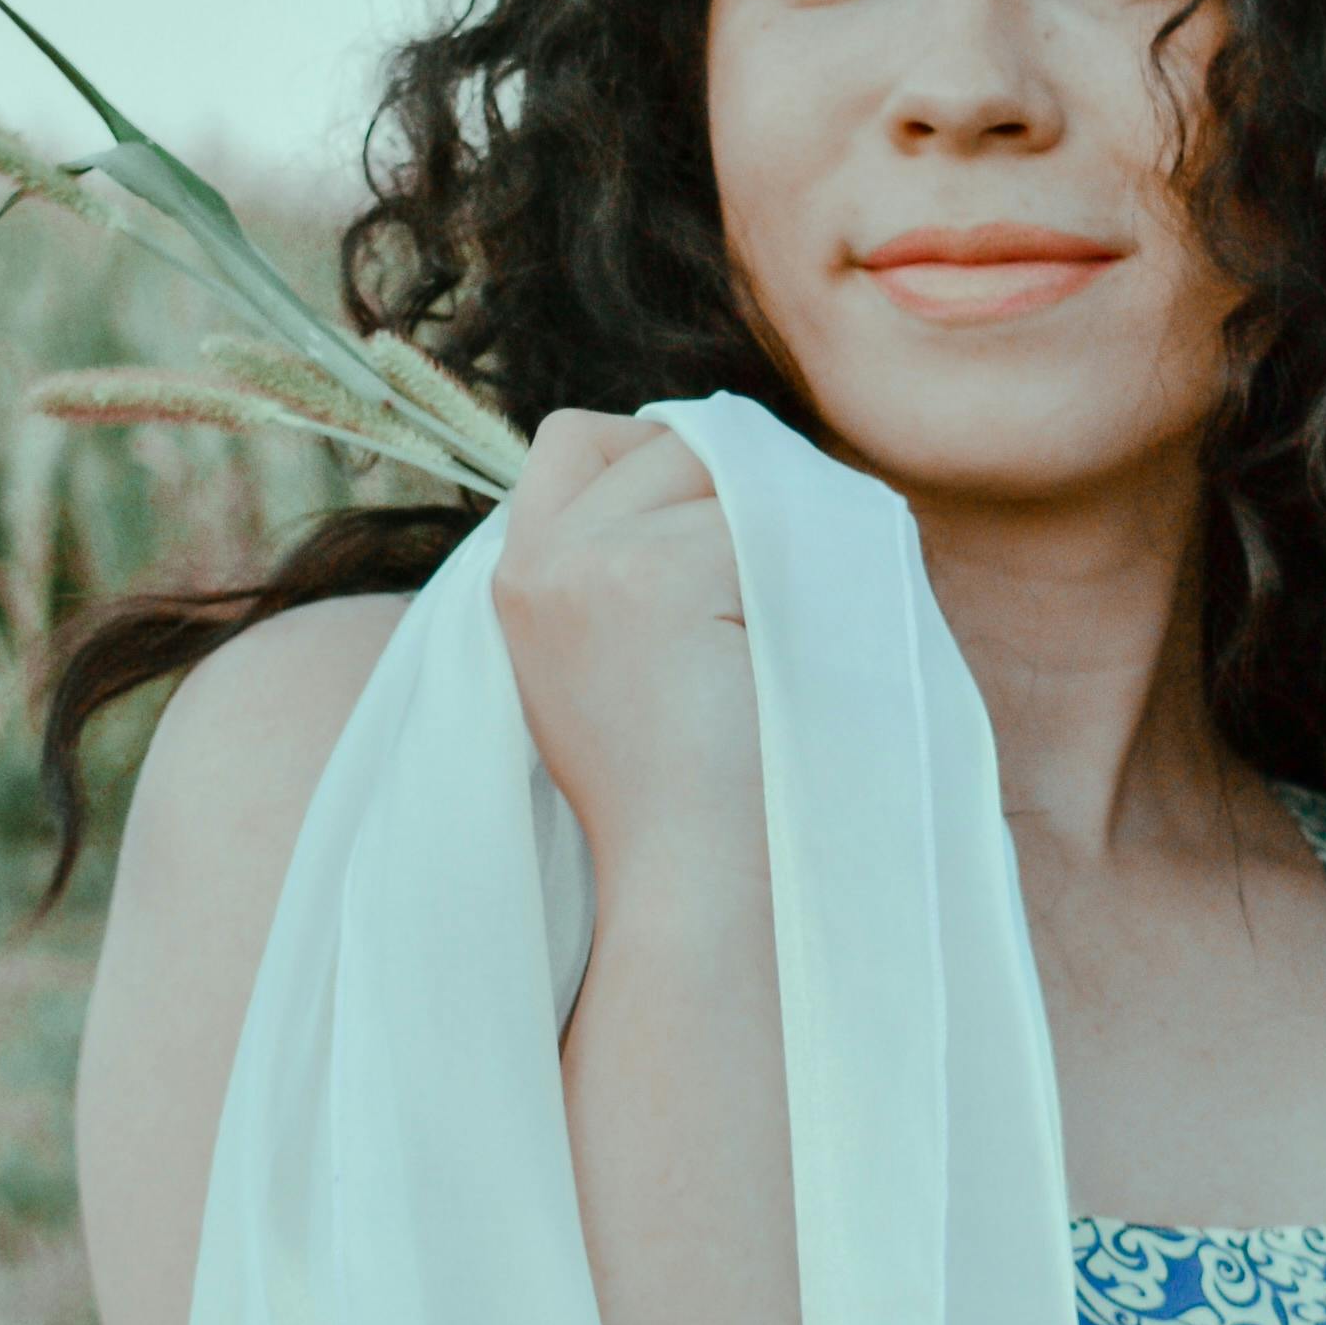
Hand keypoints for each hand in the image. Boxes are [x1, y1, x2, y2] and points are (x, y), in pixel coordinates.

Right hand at [491, 410, 761, 879]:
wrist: (700, 884)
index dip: (658, 459)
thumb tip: (720, 457)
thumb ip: (630, 560)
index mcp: (517, 580)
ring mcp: (592, 565)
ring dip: (781, 528)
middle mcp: (539, 563)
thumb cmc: (692, 792)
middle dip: (738, 490)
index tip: (717, 531)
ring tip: (785, 628)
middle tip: (778, 588)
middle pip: (662, 441)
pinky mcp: (659, 576)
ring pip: (723, 472)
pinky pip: (766, 521)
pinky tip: (795, 645)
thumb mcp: (623, 657)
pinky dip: (808, 569)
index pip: (576, 440)